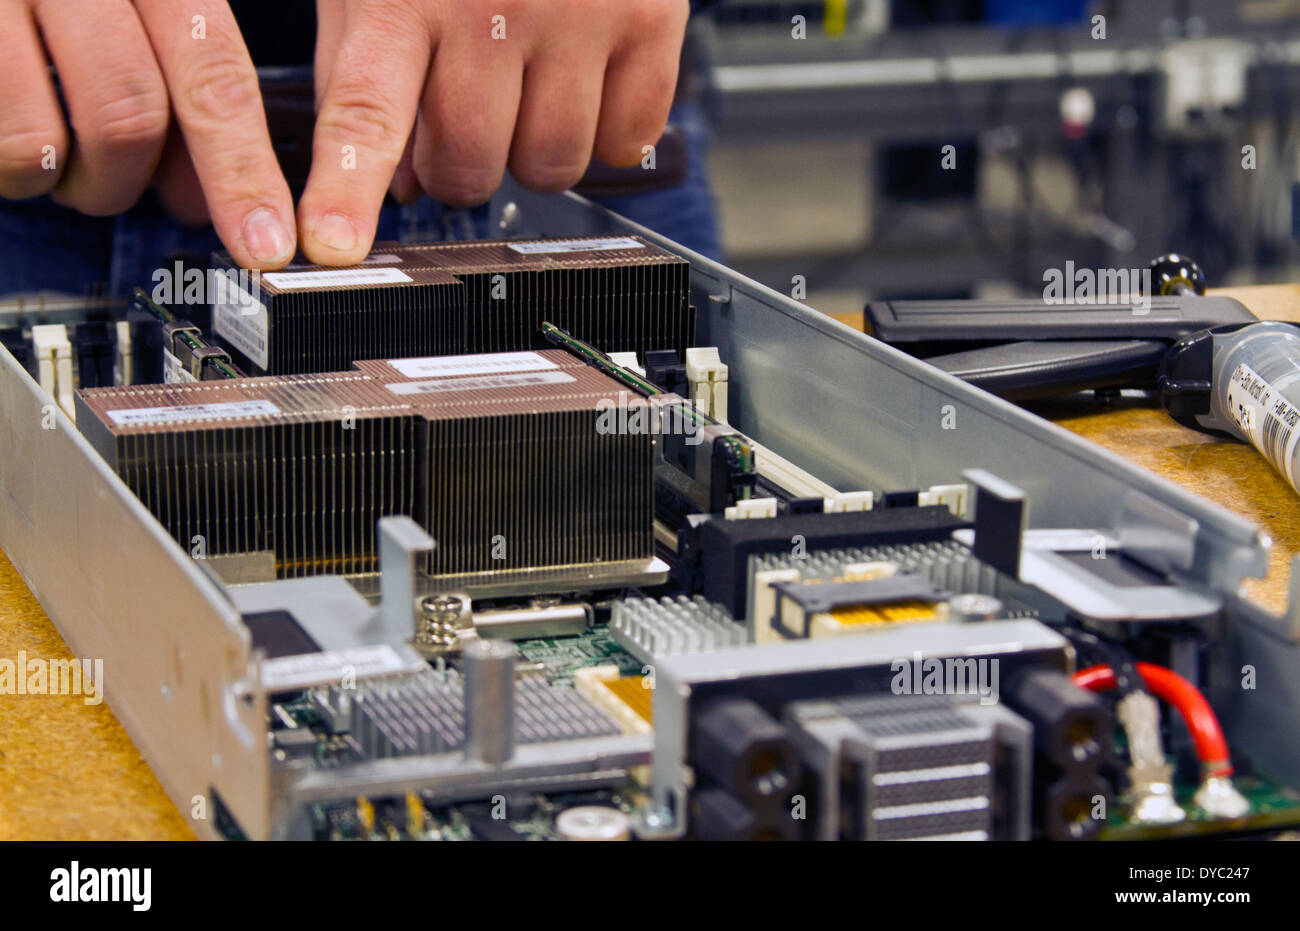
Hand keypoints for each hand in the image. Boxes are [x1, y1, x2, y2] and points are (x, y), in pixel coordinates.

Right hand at [0, 0, 295, 268]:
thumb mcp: (129, 14)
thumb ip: (177, 88)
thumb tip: (208, 197)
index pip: (214, 79)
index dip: (242, 174)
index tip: (263, 243)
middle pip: (130, 113)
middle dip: (126, 180)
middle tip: (109, 185)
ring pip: (41, 139)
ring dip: (56, 178)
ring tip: (49, 155)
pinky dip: (6, 168)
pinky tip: (7, 137)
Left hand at [302, 0, 689, 264]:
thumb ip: (365, 69)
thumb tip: (393, 184)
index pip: (366, 110)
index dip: (347, 188)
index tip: (333, 246)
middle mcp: (490, 4)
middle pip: (470, 165)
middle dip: (463, 166)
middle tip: (469, 121)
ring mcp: (576, 16)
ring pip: (550, 166)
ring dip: (535, 153)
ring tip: (530, 91)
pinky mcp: (647, 20)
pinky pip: (625, 141)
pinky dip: (606, 134)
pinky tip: (586, 82)